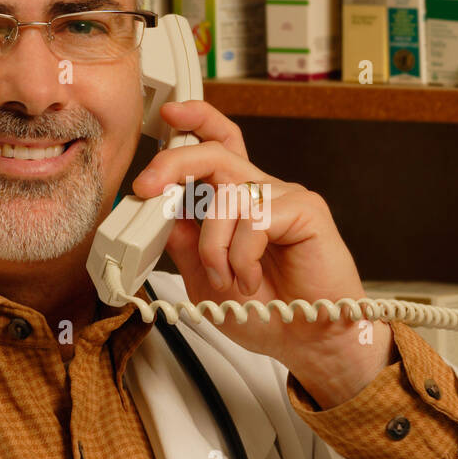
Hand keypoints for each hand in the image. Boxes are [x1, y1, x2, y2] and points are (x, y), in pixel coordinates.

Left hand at [131, 100, 394, 408]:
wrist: (310, 342)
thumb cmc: (270, 313)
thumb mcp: (207, 281)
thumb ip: (187, 245)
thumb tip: (160, 213)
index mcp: (236, 203)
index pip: (218, 145)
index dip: (195, 123)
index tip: (168, 116)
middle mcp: (259, 193)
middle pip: (214, 153)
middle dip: (173, 164)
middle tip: (147, 188)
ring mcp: (284, 198)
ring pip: (226, 197)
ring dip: (214, 248)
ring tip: (229, 281)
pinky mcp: (306, 210)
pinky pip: (255, 220)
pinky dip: (242, 257)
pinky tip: (254, 279)